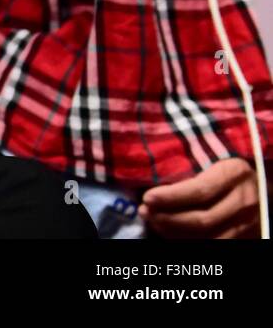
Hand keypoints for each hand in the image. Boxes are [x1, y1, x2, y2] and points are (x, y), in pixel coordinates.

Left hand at [140, 158, 262, 237]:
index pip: (199, 191)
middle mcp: (244, 200)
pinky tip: (170, 232)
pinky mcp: (246, 237)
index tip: (147, 198)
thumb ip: (190, 171)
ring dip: (174, 233)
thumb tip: (152, 182)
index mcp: (234, 173)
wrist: (260, 185)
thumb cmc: (226, 168)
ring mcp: (248, 222)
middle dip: (168, 218)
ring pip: (207, 237)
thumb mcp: (214, 160)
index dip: (171, 197)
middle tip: (145, 212)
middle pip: (202, 219)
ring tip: (153, 222)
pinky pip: (213, 244)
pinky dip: (187, 240)